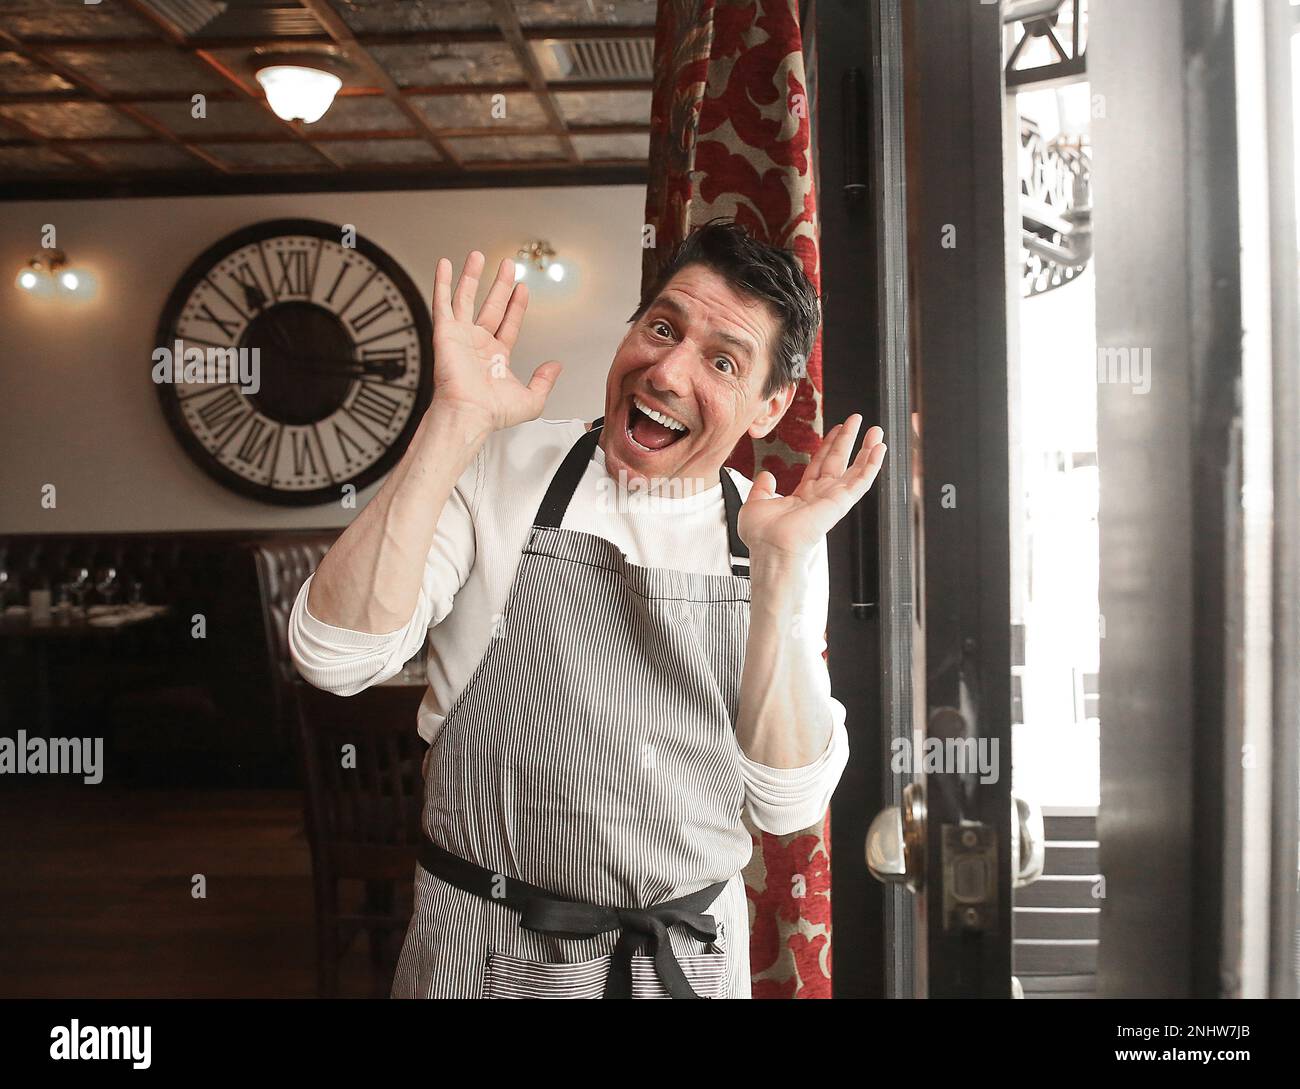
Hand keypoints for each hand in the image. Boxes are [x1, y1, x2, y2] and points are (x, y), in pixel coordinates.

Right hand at [428, 250, 562, 430]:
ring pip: (466, 299)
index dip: (516, 304)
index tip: (522, 287)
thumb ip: (544, 381)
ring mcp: (460, 336)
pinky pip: (442, 302)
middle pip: (490, 306)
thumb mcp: (532, 400)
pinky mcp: (445, 333)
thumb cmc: (492, 413)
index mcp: (495, 357)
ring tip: (478, 255)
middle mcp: (477, 344)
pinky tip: (445, 265)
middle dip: (499, 285)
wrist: (469, 414)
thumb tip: (555, 366)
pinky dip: (443, 282)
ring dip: (472, 277)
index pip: (509, 323)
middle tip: (507, 265)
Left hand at [738, 415, 886, 561]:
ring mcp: (833, 499)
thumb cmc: (762, 536)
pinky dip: (872, 465)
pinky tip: (880, 449)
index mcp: (803, 496)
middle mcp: (820, 496)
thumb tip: (766, 475)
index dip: (828, 445)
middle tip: (857, 420)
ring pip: (855, 469)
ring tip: (877, 431)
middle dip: (849, 439)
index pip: (820, 464)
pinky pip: (861, 481)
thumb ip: (762, 488)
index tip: (835, 428)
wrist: (771, 547)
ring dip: (867, 449)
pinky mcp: (841, 503)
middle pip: (839, 461)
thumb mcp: (756, 503)